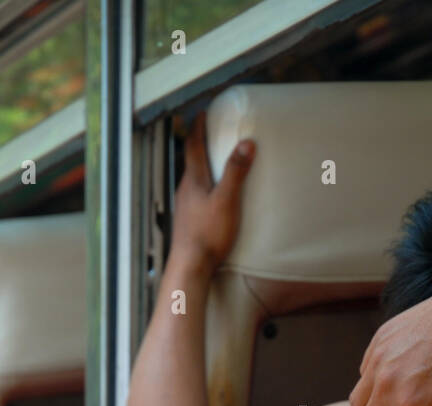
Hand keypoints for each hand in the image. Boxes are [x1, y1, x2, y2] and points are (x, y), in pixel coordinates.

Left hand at [171, 113, 254, 271]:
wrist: (191, 266)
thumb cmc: (209, 234)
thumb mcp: (227, 200)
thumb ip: (236, 172)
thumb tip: (246, 143)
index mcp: (194, 180)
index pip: (193, 146)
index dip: (198, 127)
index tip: (202, 113)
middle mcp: (185, 190)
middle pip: (191, 160)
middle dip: (199, 144)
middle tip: (209, 132)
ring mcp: (185, 206)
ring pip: (192, 179)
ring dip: (201, 166)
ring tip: (213, 161)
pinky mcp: (188, 220)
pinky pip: (195, 195)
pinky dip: (203, 186)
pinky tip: (212, 196)